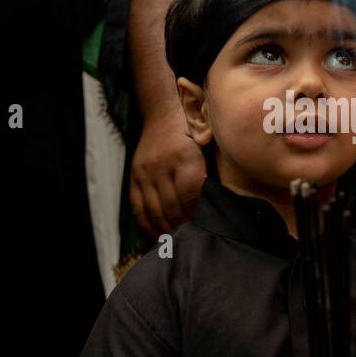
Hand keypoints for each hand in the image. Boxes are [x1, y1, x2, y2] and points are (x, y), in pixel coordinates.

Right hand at [130, 107, 206, 238]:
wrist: (161, 113)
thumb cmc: (193, 132)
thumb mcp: (207, 145)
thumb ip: (211, 171)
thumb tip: (221, 203)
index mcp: (185, 156)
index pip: (191, 194)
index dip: (199, 215)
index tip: (208, 228)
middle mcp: (162, 165)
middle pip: (172, 206)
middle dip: (185, 227)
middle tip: (196, 241)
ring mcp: (145, 172)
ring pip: (155, 210)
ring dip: (167, 230)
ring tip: (178, 243)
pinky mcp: (134, 177)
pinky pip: (138, 207)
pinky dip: (148, 225)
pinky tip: (157, 237)